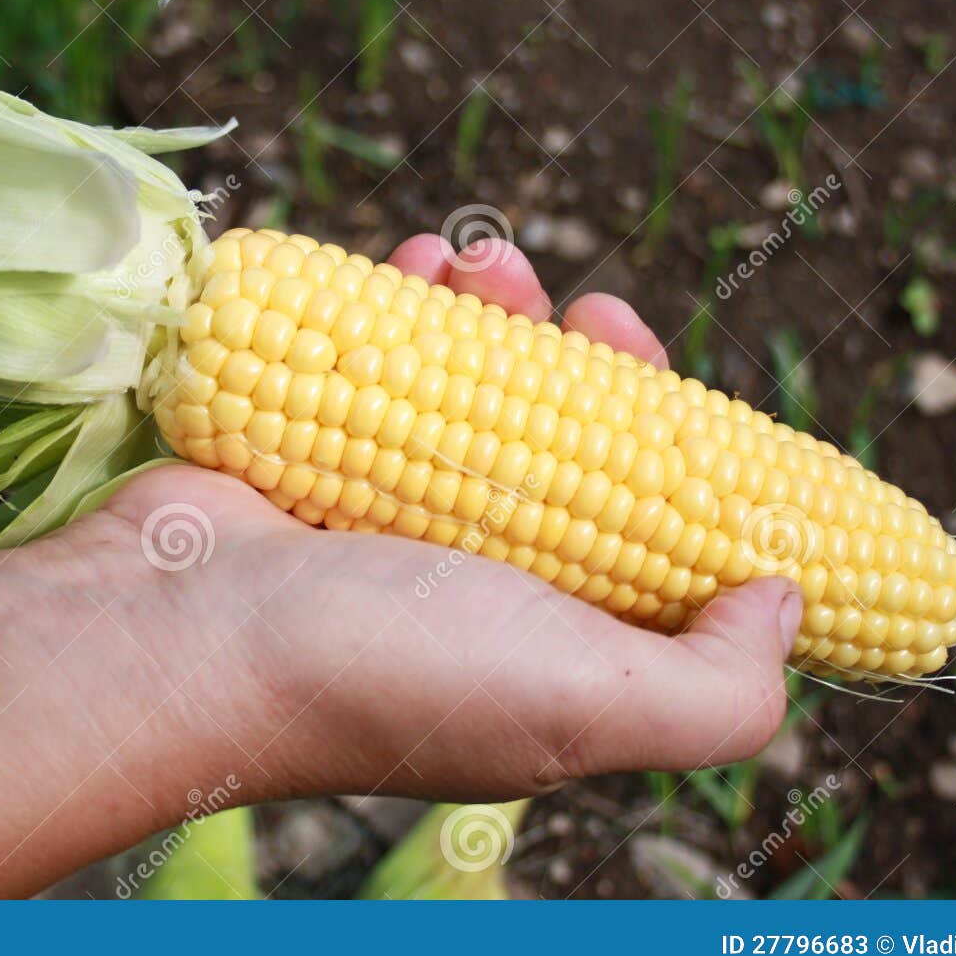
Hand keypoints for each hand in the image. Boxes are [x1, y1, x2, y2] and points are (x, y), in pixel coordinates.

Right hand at [0, 238, 796, 897]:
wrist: (170, 636)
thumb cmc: (385, 667)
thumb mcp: (589, 704)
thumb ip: (718, 688)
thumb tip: (785, 600)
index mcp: (554, 646)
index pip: (650, 524)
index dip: (669, 426)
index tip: (633, 343)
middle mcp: (480, 588)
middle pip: (563, 442)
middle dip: (575, 350)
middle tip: (555, 287)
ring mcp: (392, 524)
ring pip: (471, 396)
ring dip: (491, 311)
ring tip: (475, 251)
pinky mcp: (315, 472)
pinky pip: (382, 373)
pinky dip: (405, 312)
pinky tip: (412, 261)